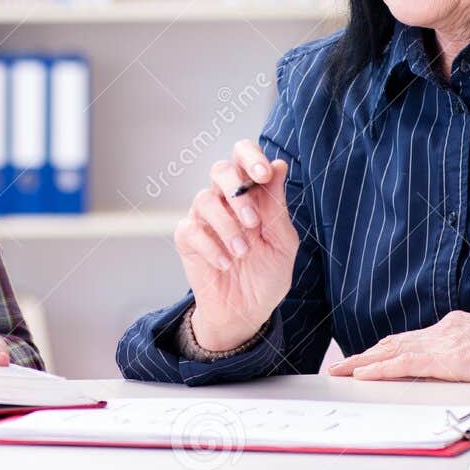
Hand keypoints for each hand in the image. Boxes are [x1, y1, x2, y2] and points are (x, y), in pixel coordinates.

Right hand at [175, 141, 297, 352]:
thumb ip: (277, 206)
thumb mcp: (282, 243)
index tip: (264, 174)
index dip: (251, 157)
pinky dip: (211, 247)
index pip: (244, 156)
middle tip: (253, 221)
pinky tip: (225, 263)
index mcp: (252, 194)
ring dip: (227, 226)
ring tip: (242, 252)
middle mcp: (226, 201)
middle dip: (236, 189)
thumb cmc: (266, 275)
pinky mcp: (187, 239)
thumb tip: (279, 164)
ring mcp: (204, 219)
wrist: (246, 313)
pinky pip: (191, 229)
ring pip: (205, 199)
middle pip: (220, 169)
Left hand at [328, 310, 469, 381]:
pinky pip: (403, 364)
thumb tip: (469, 363)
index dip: (387, 349)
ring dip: (363, 362)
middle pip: (396, 342)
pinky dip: (379, 369)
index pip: (412, 339)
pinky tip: (362, 375)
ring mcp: (443, 342)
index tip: (369, 356)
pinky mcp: (446, 358)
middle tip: (343, 365)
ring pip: (391, 351)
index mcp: (455, 326)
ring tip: (340, 370)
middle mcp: (444, 330)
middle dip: (367, 354)